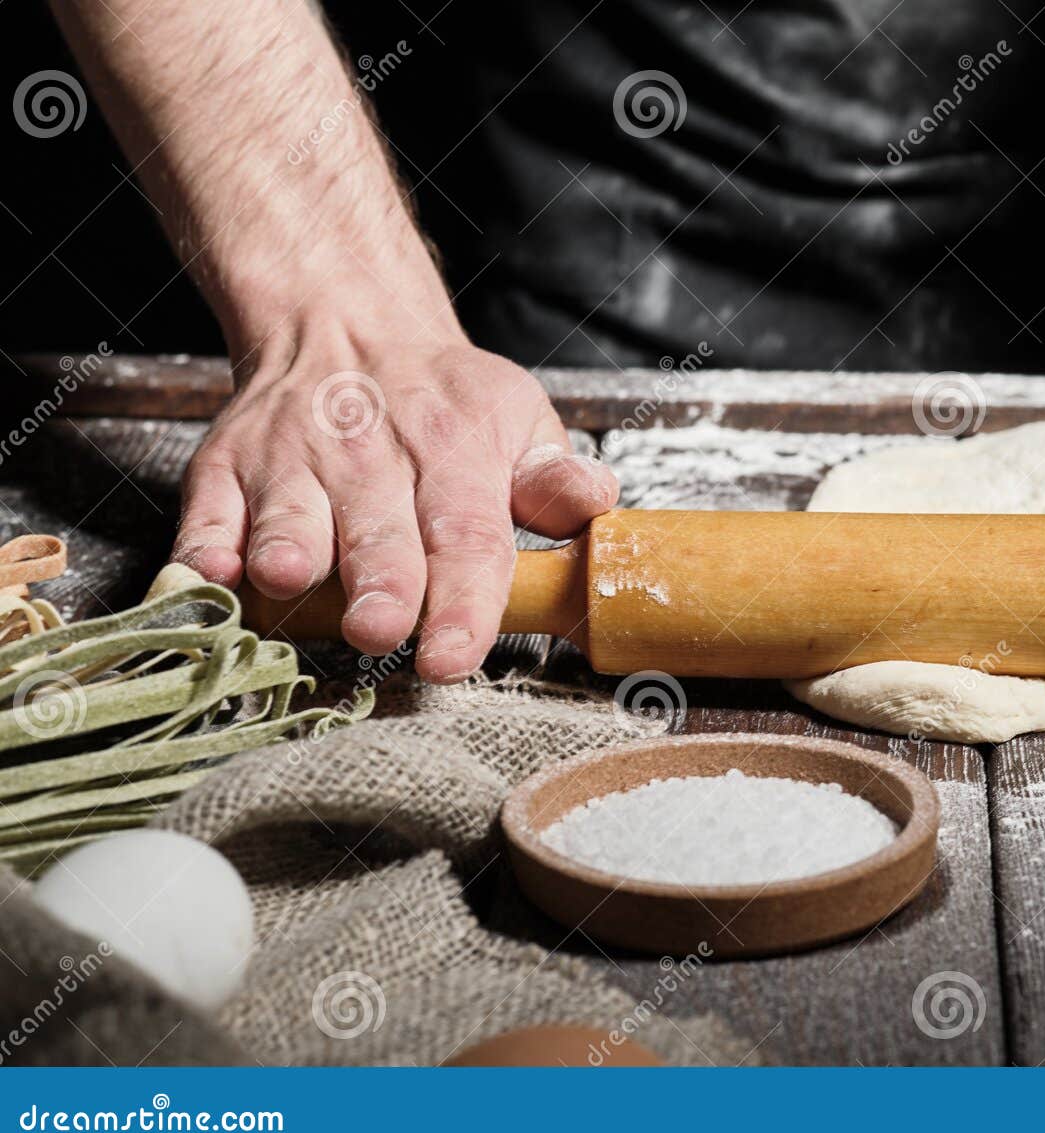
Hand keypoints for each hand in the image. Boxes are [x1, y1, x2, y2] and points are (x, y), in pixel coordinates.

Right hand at [171, 318, 618, 681]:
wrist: (346, 320)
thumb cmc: (444, 400)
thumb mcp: (519, 419)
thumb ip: (555, 477)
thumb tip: (594, 505)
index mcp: (455, 450)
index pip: (467, 535)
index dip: (463, 600)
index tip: (455, 654)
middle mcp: (372, 456)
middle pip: (379, 535)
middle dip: (379, 584)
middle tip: (381, 629)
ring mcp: (293, 461)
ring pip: (290, 519)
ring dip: (289, 552)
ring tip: (288, 579)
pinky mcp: (227, 467)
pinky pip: (207, 512)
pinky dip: (204, 545)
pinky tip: (209, 571)